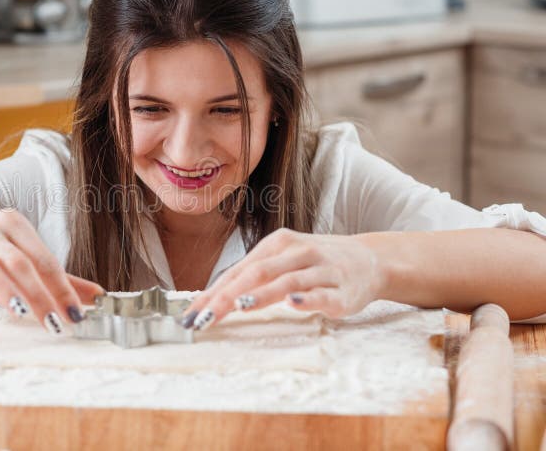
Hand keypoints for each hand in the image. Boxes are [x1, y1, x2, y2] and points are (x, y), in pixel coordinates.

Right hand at [0, 210, 104, 333]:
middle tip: (54, 323)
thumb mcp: (23, 254)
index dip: (61, 287)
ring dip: (6, 290)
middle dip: (39, 294)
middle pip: (19, 262)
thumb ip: (58, 277)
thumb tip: (97, 297)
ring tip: (21, 313)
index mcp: (14, 224)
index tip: (75, 314)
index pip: (43, 258)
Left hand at [181, 228, 382, 329]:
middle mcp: (298, 253)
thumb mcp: (284, 260)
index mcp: (278, 244)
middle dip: (227, 297)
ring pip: (288, 282)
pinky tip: (293, 304)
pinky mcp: (343, 291)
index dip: (213, 292)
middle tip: (204, 317)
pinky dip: (307, 299)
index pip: (239, 270)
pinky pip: (323, 294)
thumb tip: (213, 297)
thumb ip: (253, 276)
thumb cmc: (316, 264)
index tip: (191, 314)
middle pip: (257, 273)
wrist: (370, 259)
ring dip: (263, 295)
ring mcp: (322, 270)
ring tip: (239, 306)